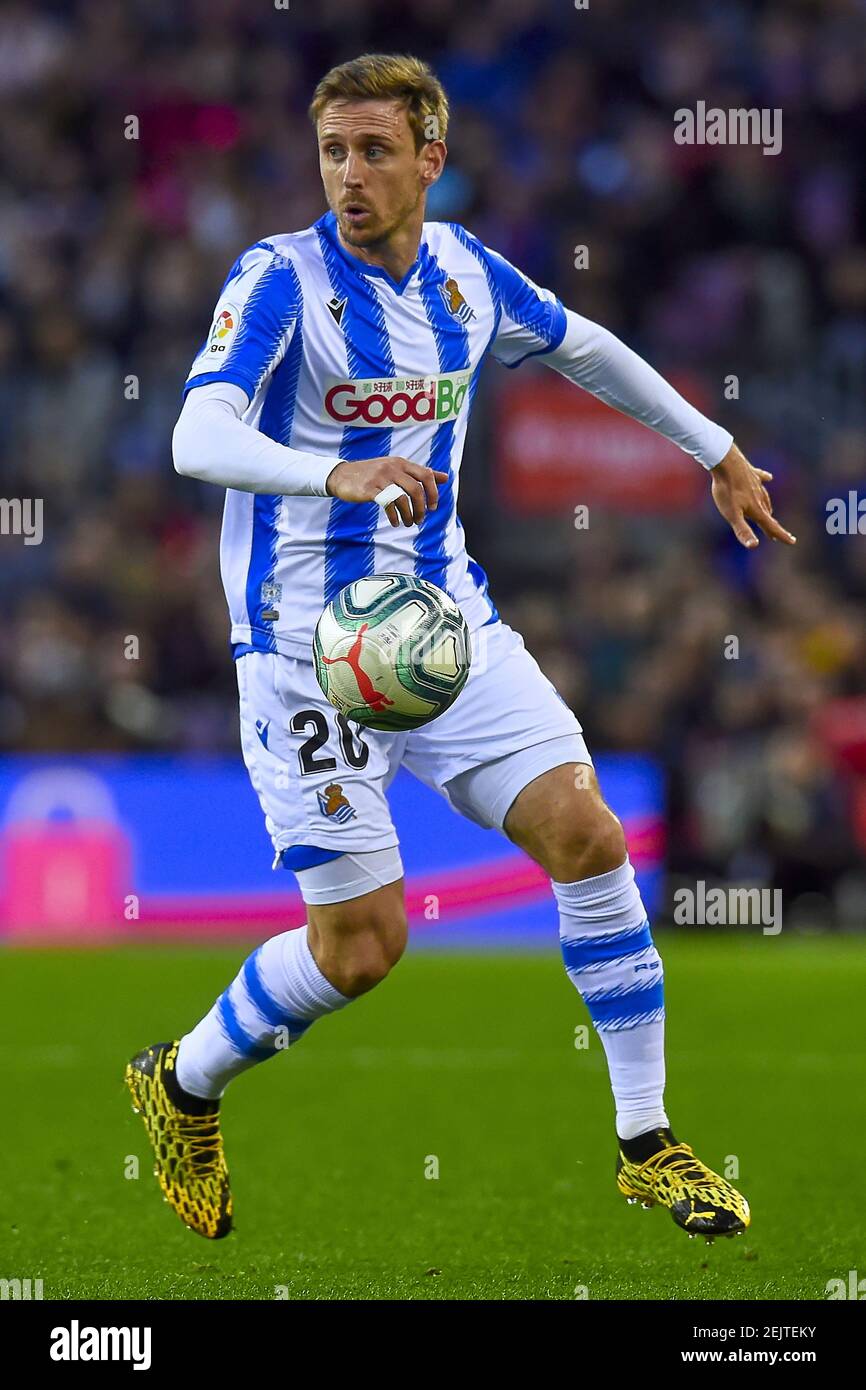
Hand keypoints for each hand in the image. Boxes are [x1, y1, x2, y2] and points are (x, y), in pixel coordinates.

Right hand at [326, 456, 447, 526]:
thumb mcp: (396, 469)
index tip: (433, 507)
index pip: (426, 475)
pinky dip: (394, 516)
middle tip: (420, 519)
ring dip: (409, 515)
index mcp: (401, 463)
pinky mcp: (369, 490)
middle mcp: (392, 468)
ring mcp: (380, 478)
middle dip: (422, 508)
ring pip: (403, 498)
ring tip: (408, 523)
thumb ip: (420, 473)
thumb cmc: (372, 473)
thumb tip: (445, 478)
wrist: (341, 476)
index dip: (433, 493)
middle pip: (416, 489)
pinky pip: (388, 504)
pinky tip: (395, 522)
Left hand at [710, 442, 795, 548]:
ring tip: (769, 512)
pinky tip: (769, 478)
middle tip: (776, 534)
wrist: (725, 462)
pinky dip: (765, 480)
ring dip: (767, 507)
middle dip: (772, 525)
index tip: (792, 542)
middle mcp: (760, 497)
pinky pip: (761, 478)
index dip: (781, 535)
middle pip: (767, 514)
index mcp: (756, 509)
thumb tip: (754, 546)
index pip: (771, 525)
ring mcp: (756, 484)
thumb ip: (742, 530)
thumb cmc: (727, 490)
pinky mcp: (751, 473)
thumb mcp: (732, 514)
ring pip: (765, 498)